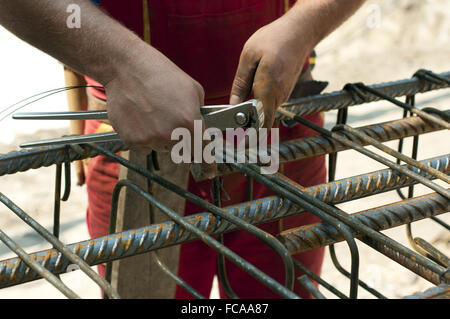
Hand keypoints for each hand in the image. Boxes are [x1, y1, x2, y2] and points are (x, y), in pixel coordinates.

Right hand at [104, 43, 204, 153]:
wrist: (126, 68)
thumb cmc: (160, 74)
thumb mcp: (193, 89)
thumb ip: (200, 112)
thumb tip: (202, 124)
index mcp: (189, 123)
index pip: (203, 152)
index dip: (208, 163)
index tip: (210, 170)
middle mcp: (171, 135)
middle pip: (181, 150)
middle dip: (180, 139)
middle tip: (171, 119)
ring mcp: (150, 139)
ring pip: (162, 147)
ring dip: (161, 137)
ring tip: (153, 113)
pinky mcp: (132, 140)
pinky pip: (144, 147)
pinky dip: (144, 137)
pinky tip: (140, 117)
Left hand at [230, 11, 314, 127]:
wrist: (301, 31)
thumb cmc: (274, 39)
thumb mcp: (249, 56)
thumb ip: (240, 83)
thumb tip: (233, 103)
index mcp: (267, 89)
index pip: (261, 124)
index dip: (251, 138)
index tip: (240, 144)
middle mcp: (279, 96)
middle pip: (262, 120)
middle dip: (247, 127)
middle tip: (229, 131)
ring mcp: (284, 94)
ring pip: (266, 112)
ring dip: (253, 115)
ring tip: (236, 112)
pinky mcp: (285, 90)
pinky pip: (270, 102)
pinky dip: (259, 104)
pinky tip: (249, 97)